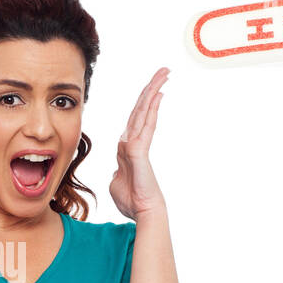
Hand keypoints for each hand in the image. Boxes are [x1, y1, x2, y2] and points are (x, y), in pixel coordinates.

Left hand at [110, 67, 168, 218]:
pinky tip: (158, 95)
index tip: (154, 88)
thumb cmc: (131, 200)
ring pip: (144, 111)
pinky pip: (145, 125)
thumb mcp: (117, 182)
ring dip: (153, 91)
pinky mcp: (138, 150)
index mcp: (127, 147)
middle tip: (164, 70)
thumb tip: (117, 171)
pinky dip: (151, 109)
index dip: (143, 101)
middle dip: (152, 88)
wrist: (142, 211)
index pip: (134, 118)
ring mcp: (137, 144)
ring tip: (164, 73)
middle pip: (142, 108)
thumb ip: (118, 171)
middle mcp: (134, 141)